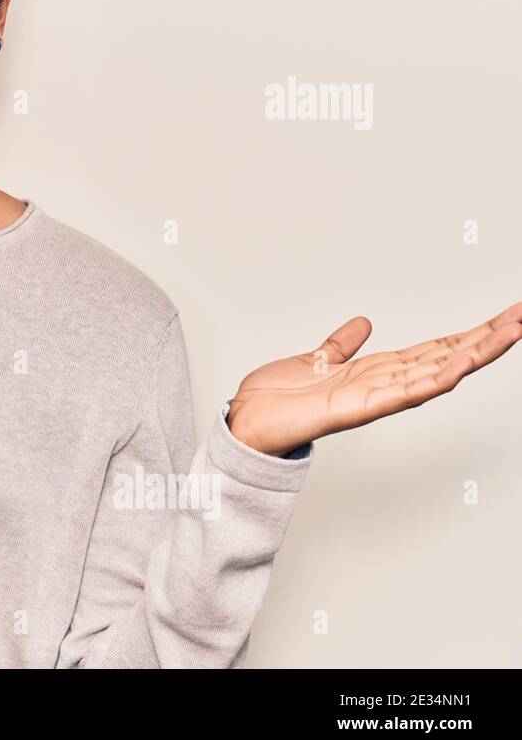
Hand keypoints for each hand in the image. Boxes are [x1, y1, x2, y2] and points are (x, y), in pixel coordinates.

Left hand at [226, 303, 521, 456]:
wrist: (245, 423)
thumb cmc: (276, 400)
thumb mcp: (315, 361)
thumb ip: (341, 345)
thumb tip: (364, 323)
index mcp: (376, 372)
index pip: (434, 350)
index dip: (469, 334)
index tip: (504, 316)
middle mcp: (382, 386)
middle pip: (446, 358)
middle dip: (487, 338)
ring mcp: (373, 399)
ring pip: (436, 374)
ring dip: (474, 354)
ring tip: (512, 331)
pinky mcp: (355, 409)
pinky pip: (402, 395)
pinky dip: (432, 380)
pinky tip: (460, 366)